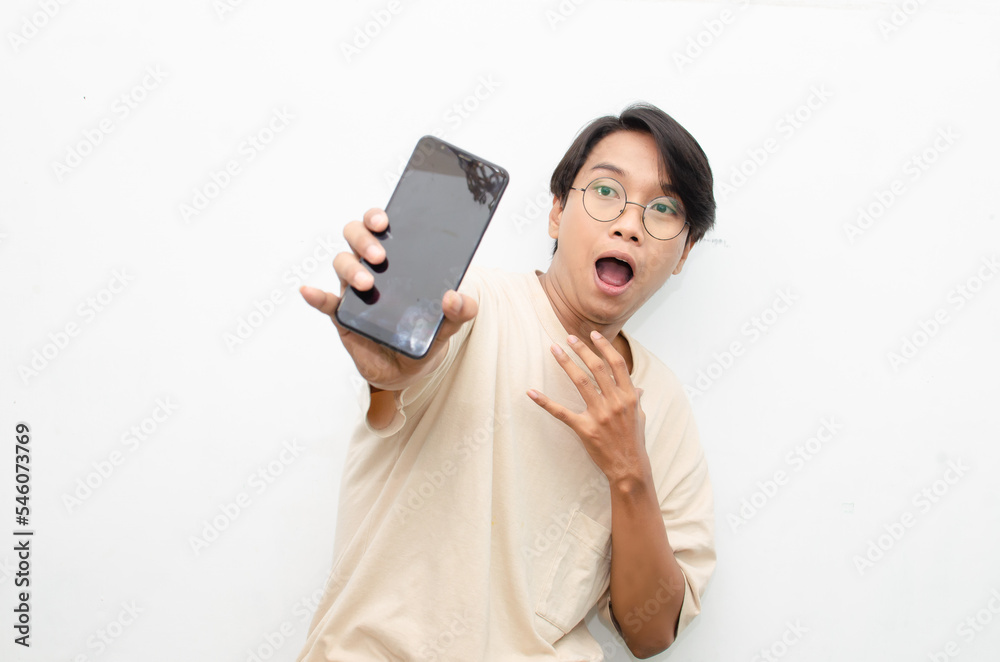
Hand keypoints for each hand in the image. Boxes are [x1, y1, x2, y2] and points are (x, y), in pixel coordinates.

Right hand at [299, 207, 477, 390]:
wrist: (408, 370)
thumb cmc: (423, 336)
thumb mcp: (448, 325)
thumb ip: (460, 313)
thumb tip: (455, 297)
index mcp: (397, 261)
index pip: (381, 228)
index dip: (377, 217)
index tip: (385, 221)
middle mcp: (371, 268)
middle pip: (356, 236)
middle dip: (364, 240)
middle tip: (381, 257)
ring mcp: (354, 291)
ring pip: (342, 263)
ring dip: (351, 268)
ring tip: (368, 284)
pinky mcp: (342, 315)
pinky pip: (324, 302)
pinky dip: (315, 295)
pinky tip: (309, 291)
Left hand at [527, 330, 647, 483]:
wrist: (629, 467)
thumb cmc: (634, 441)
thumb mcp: (640, 417)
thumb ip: (636, 399)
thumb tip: (638, 387)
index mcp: (629, 396)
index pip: (616, 364)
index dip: (604, 346)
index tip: (593, 335)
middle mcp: (615, 402)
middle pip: (597, 368)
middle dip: (582, 349)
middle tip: (568, 337)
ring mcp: (600, 415)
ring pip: (580, 382)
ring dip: (566, 363)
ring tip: (555, 349)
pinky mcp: (585, 428)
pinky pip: (561, 412)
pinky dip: (545, 402)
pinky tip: (531, 392)